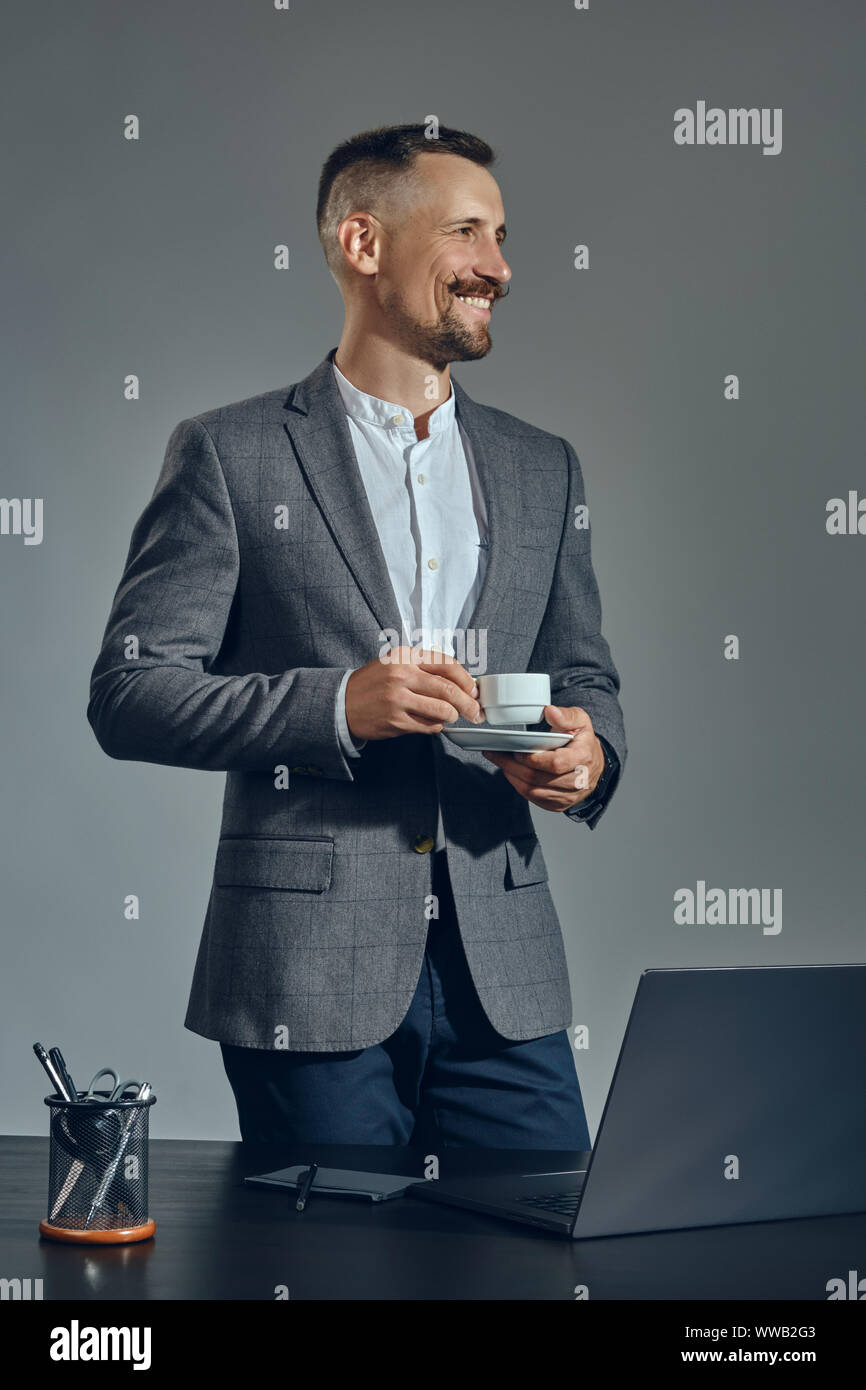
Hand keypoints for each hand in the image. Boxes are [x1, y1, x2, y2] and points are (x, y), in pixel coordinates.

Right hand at [345, 646, 484, 740]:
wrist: (342, 703)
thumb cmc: (373, 684)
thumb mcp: (396, 663)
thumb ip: (425, 669)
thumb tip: (461, 682)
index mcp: (405, 656)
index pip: (446, 664)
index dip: (466, 679)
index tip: (473, 689)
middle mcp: (401, 675)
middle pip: (448, 690)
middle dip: (468, 703)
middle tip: (475, 711)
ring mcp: (398, 699)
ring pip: (441, 710)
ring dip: (452, 716)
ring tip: (452, 717)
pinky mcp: (395, 721)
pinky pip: (428, 726)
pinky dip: (436, 726)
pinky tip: (432, 723)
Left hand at [482, 704, 604, 811]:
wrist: (594, 765)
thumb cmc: (584, 742)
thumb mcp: (580, 722)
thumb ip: (565, 715)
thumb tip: (550, 711)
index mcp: (582, 758)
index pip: (554, 763)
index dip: (532, 758)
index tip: (516, 750)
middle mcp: (577, 781)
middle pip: (538, 778)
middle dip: (512, 766)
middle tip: (496, 754)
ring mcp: (568, 796)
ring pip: (532, 791)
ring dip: (512, 776)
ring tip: (500, 762)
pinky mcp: (559, 804)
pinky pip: (534, 799)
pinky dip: (519, 786)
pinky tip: (511, 773)